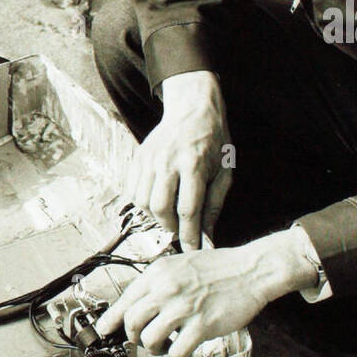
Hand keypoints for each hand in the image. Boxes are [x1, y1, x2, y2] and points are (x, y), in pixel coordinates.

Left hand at [94, 231, 318, 356]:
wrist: (251, 270)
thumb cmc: (219, 268)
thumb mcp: (180, 265)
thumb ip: (159, 282)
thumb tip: (139, 303)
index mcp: (158, 273)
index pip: (125, 300)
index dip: (111, 319)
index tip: (104, 330)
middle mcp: (166, 289)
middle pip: (131, 322)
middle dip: (134, 336)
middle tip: (143, 340)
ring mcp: (183, 308)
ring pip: (149, 339)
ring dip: (154, 348)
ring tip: (166, 345)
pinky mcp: (201, 326)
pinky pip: (177, 352)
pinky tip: (183, 351)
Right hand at [129, 70, 231, 249]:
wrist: (193, 108)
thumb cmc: (214, 141)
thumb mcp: (224, 171)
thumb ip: (214, 205)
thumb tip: (207, 236)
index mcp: (195, 164)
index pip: (189, 209)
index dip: (190, 235)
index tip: (192, 249)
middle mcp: (168, 161)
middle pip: (160, 208)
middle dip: (170, 226)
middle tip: (180, 228)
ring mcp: (149, 158)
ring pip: (142, 201)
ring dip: (155, 215)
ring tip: (168, 213)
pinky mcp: (138, 158)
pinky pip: (132, 190)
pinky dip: (142, 203)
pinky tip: (156, 200)